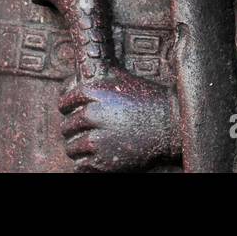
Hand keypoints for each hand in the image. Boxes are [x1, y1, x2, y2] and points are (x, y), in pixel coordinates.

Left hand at [58, 69, 176, 171]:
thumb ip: (98, 75)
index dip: (69, 108)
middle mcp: (92, 114)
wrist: (171, 124)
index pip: (65, 102)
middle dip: (76, 129)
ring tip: (97, 144)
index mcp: (93, 92)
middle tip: (92, 130)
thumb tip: (79, 69)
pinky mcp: (103, 161)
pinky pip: (80, 166)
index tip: (76, 112)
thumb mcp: (123, 77)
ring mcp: (96, 139)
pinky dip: (87, 164)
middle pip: (67, 127)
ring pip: (71, 148)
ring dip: (80, 148)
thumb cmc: (147, 98)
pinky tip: (100, 156)